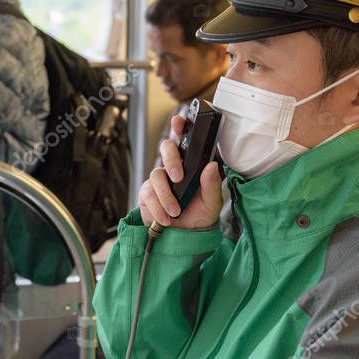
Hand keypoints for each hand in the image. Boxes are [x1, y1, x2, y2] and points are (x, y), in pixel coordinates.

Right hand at [138, 114, 223, 229]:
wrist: (185, 237)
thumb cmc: (200, 215)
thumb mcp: (212, 202)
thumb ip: (212, 184)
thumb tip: (210, 166)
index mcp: (191, 164)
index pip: (185, 140)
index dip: (180, 127)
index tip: (179, 120)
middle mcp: (173, 168)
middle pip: (165, 147)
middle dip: (171, 160)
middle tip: (178, 177)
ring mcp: (158, 180)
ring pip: (155, 175)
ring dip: (166, 195)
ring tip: (176, 212)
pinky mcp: (147, 194)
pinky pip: (148, 194)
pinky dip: (158, 207)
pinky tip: (166, 218)